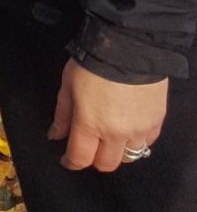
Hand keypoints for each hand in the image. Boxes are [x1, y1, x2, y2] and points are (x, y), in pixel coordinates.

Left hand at [48, 58, 167, 171]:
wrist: (129, 47)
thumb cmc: (93, 63)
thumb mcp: (68, 85)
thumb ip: (62, 114)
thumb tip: (55, 135)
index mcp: (90, 124)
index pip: (80, 158)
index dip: (71, 162)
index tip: (67, 160)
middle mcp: (115, 133)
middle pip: (106, 164)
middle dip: (94, 159)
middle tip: (90, 146)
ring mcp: (138, 130)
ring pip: (128, 157)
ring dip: (116, 152)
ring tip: (110, 138)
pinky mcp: (156, 122)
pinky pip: (147, 143)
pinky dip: (136, 141)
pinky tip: (129, 129)